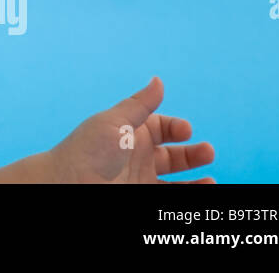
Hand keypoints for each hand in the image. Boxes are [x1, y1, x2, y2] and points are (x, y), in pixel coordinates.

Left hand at [47, 76, 215, 182]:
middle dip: (194, 155)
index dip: (177, 128)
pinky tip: (202, 191)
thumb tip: (158, 80)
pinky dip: (188, 196)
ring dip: (196, 182)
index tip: (186, 130)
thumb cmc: (88, 150)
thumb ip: (140, 104)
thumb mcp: (116, 121)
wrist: (68, 183)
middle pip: (175, 156)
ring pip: (177, 182)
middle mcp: (139, 157)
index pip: (162, 128)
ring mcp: (141, 179)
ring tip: (211, 182)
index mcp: (132, 133)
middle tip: (207, 153)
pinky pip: (169, 198)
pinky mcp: (142, 197)